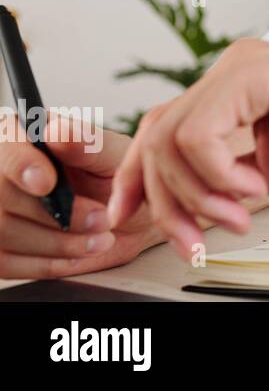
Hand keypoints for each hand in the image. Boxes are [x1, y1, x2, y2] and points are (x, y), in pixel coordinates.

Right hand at [0, 112, 159, 278]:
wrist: (129, 216)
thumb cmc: (117, 177)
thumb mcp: (115, 156)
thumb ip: (89, 144)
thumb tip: (59, 131)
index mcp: (26, 136)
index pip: (7, 145)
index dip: (21, 165)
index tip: (47, 183)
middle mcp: (4, 171)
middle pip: (1, 194)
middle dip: (53, 214)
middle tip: (102, 219)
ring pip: (4, 232)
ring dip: (58, 243)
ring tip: (102, 239)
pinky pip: (7, 263)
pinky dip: (50, 262)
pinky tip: (81, 253)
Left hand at [106, 38, 268, 259]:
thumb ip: (225, 175)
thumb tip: (181, 205)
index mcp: (235, 90)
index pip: (161, 128)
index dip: (137, 177)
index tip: (129, 218)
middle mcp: (232, 71)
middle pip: (156, 137)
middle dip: (167, 203)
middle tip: (199, 240)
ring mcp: (241, 68)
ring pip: (169, 139)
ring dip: (197, 195)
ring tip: (241, 214)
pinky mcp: (253, 75)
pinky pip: (198, 135)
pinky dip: (216, 174)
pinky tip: (255, 187)